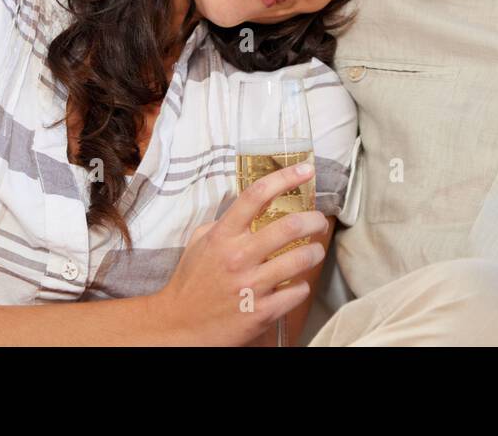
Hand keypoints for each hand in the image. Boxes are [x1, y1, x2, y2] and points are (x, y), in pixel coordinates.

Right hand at [148, 160, 326, 345]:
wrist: (178, 326)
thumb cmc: (191, 282)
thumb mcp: (200, 243)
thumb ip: (224, 224)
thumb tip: (250, 208)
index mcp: (223, 236)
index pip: (256, 196)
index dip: (285, 177)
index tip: (305, 170)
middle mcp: (238, 257)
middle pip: (290, 226)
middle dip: (314, 220)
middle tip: (319, 222)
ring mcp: (250, 285)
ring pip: (301, 259)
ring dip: (315, 252)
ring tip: (315, 251)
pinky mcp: (261, 312)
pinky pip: (297, 292)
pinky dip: (302, 286)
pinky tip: (297, 285)